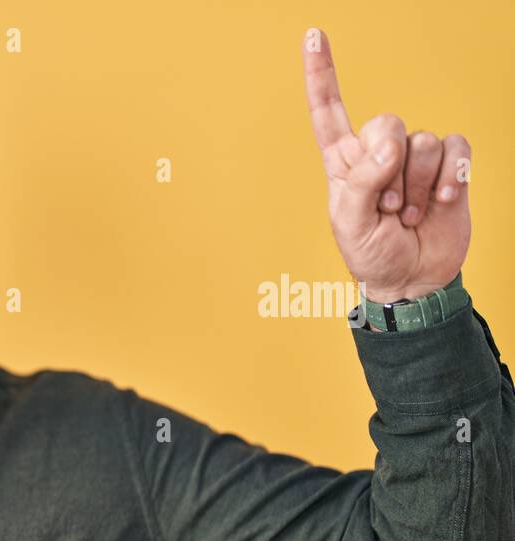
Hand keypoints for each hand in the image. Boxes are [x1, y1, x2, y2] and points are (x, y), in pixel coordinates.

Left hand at [303, 28, 469, 302]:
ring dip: (415, 186)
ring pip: (421, 141)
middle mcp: (377, 153)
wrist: (412, 279)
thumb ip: (361, 182)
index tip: (312, 35)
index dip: (322, 74)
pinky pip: (454, 146)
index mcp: (343, 163)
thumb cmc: (372, 254)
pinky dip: (448, 177)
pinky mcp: (448, 165)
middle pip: (386, 122)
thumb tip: (389, 147)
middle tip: (387, 208)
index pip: (328, 111)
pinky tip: (438, 203)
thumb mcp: (349, 225)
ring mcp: (414, 158)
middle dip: (389, 168)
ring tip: (408, 216)